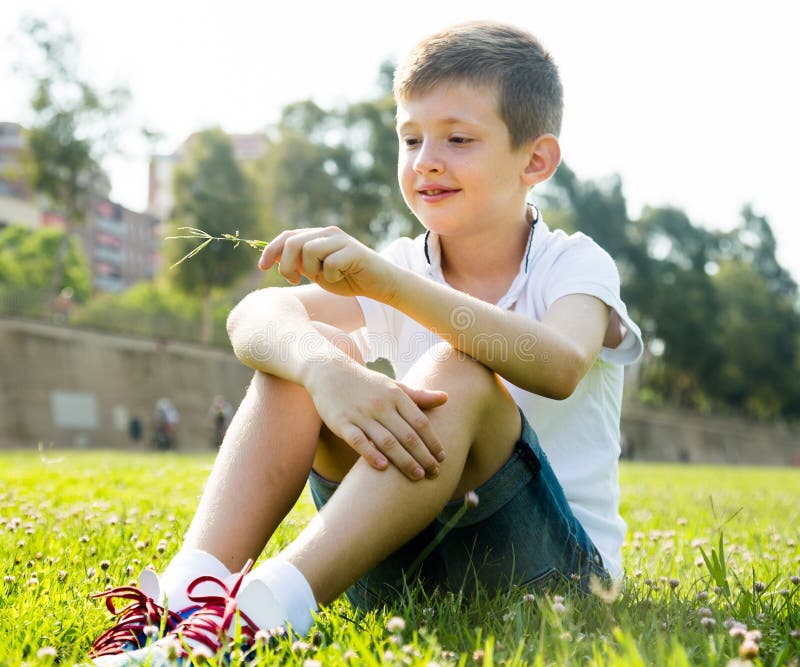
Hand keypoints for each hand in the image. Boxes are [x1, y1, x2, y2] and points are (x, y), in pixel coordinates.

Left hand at [258, 226, 397, 301]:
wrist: (380, 284)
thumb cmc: (348, 278)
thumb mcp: (317, 272)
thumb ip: (299, 264)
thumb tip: (276, 259)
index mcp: (317, 236)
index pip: (287, 236)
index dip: (271, 250)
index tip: (262, 267)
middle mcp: (328, 233)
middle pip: (293, 242)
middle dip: (286, 265)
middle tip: (294, 280)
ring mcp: (341, 240)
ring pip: (309, 251)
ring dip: (311, 270)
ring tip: (323, 277)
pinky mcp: (353, 251)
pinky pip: (330, 264)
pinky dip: (330, 276)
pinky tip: (341, 277)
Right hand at [306, 361, 447, 479]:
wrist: (329, 372)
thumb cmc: (366, 383)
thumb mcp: (393, 386)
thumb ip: (419, 395)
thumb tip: (447, 398)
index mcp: (396, 395)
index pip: (421, 422)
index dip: (433, 441)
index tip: (443, 458)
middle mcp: (381, 405)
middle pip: (408, 435)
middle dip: (424, 456)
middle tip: (435, 473)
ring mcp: (361, 414)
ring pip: (387, 441)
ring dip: (404, 460)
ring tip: (417, 475)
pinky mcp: (342, 423)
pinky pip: (359, 441)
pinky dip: (371, 454)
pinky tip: (383, 468)